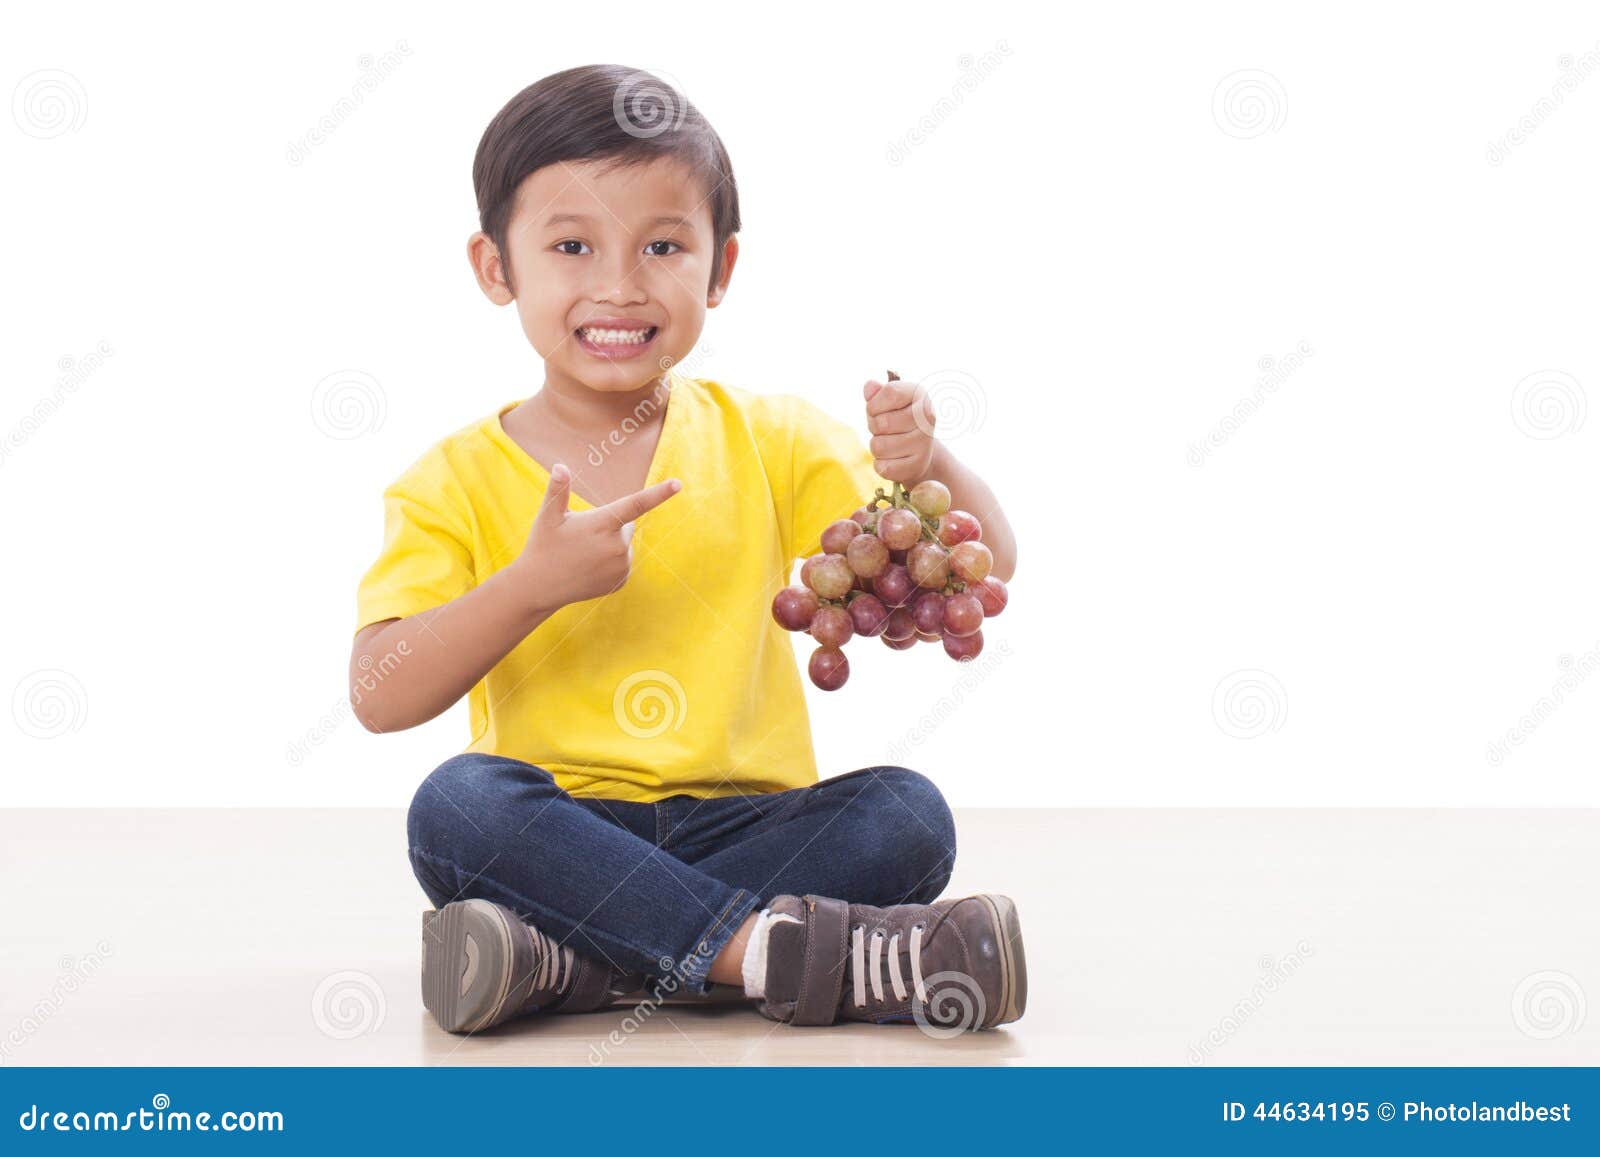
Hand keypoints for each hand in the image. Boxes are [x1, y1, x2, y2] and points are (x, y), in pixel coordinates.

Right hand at [511, 463, 681, 613]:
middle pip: (625, 524)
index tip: (677, 484)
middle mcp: (616, 546)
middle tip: (583, 536)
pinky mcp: (622, 580)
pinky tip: (590, 567)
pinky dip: (611, 561)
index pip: (635, 504)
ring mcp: (621, 566)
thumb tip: (561, 467)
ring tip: (584, 554)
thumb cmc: (543, 546)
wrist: (540, 587)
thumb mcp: (548, 516)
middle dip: (610, 524)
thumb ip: (558, 490)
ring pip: (624, 544)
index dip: (658, 493)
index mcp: (601, 525)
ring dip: (610, 544)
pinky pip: (623, 562)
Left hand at [864, 376, 936, 483]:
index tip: (875, 410)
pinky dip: (881, 464)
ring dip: (877, 446)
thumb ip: (876, 394)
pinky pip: (883, 467)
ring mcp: (925, 443)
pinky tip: (893, 458)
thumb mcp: (886, 403)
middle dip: (874, 427)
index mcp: (920, 395)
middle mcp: (928, 417)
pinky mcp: (918, 465)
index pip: (890, 393)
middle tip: (884, 429)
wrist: (918, 451)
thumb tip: (870, 385)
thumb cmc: (897, 420)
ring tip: (889, 443)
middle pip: (882, 423)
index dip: (874, 404)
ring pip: (879, 447)